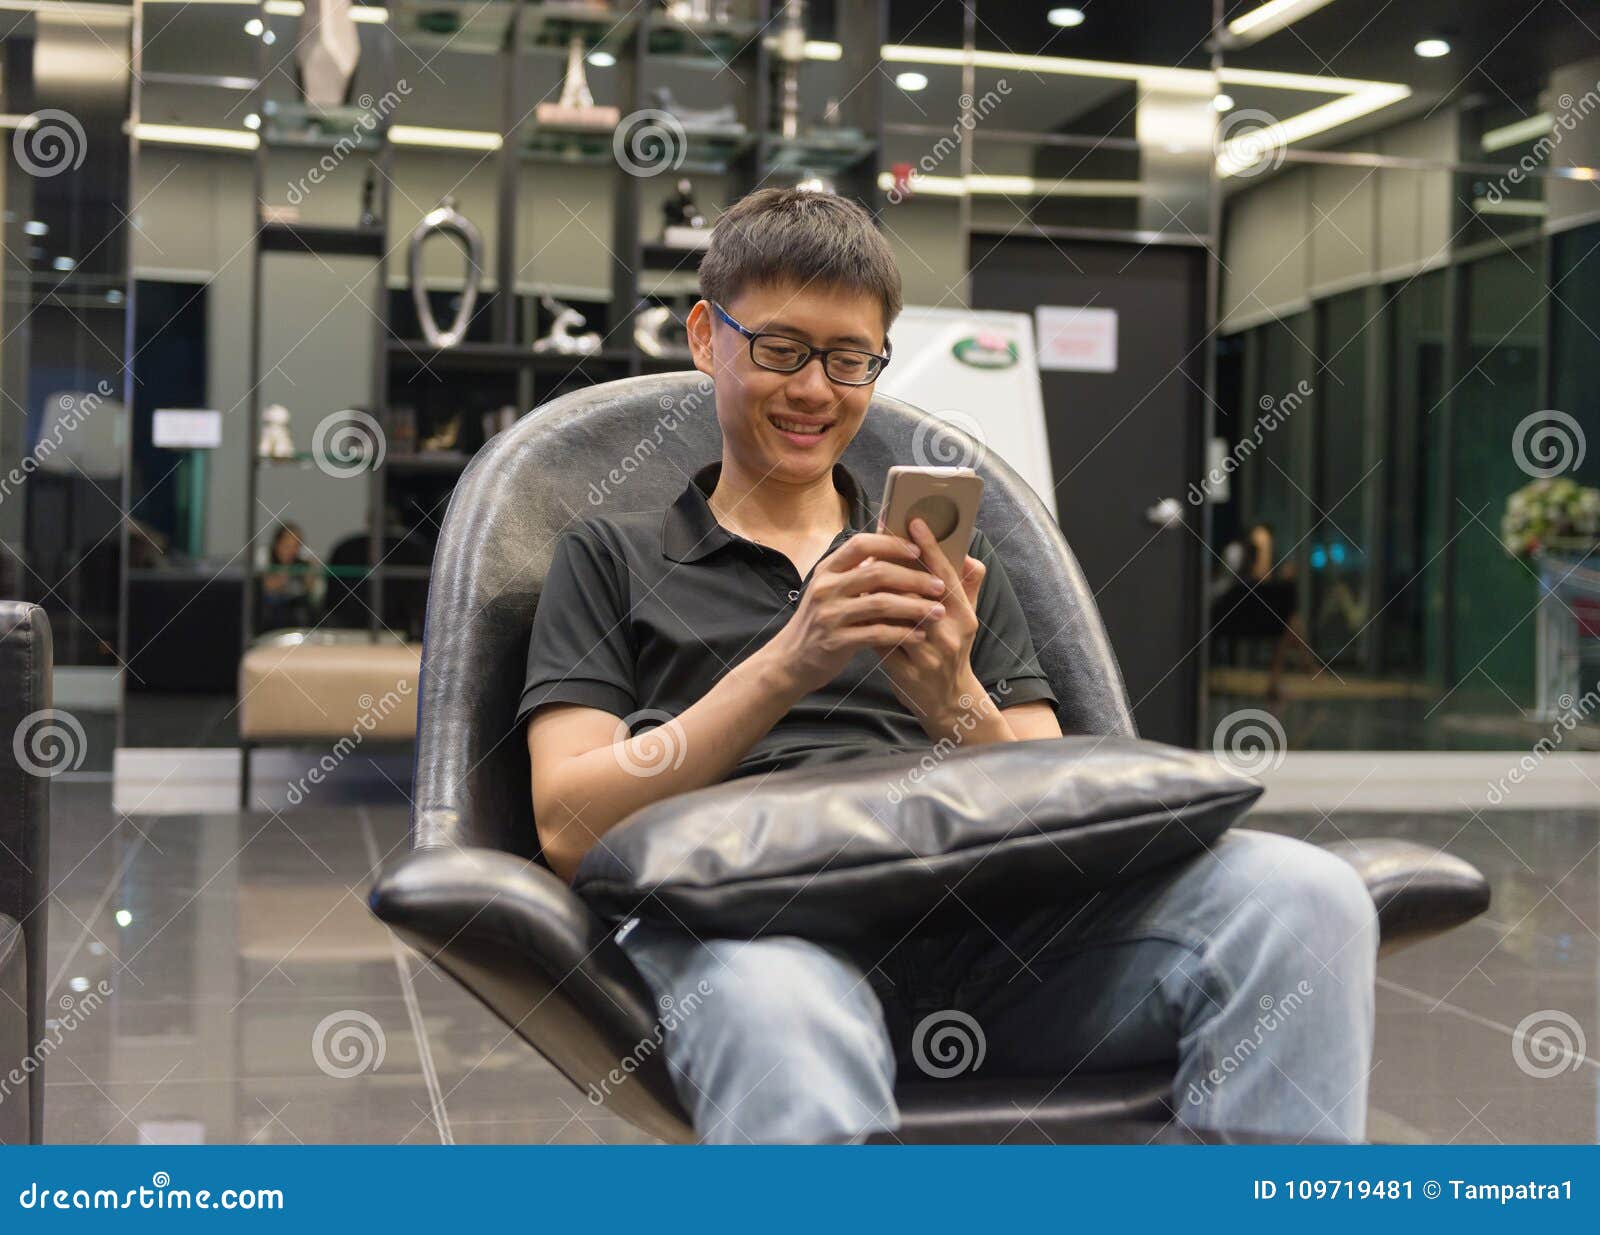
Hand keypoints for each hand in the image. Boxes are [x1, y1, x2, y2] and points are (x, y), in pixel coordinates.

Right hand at [759, 530, 947, 697]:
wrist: (791, 660)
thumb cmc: (819, 622)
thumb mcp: (831, 590)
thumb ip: (856, 572)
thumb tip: (891, 548)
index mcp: (828, 569)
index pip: (861, 544)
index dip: (891, 544)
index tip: (918, 550)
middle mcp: (826, 588)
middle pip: (877, 573)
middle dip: (914, 578)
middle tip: (939, 586)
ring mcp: (829, 615)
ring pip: (881, 604)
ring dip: (914, 607)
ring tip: (938, 612)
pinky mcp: (835, 641)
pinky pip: (877, 634)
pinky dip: (902, 633)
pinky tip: (919, 635)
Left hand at [879, 517, 988, 738]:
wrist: (947, 702)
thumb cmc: (952, 652)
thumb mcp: (966, 620)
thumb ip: (968, 586)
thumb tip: (967, 554)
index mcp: (963, 617)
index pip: (946, 575)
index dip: (930, 547)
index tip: (913, 521)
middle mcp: (949, 635)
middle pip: (918, 591)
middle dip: (894, 566)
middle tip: (875, 546)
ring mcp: (927, 655)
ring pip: (896, 614)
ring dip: (877, 593)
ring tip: (862, 573)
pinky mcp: (906, 672)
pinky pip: (882, 639)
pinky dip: (870, 621)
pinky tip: (858, 608)